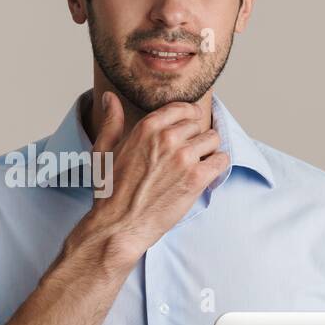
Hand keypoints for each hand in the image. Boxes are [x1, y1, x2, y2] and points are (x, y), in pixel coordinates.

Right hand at [75, 92, 228, 265]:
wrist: (119, 226)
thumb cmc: (110, 192)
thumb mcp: (103, 151)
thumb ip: (111, 121)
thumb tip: (110, 98)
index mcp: (147, 127)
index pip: (183, 108)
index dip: (189, 116)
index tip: (190, 126)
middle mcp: (167, 138)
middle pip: (199, 124)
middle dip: (195, 137)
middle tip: (187, 154)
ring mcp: (184, 158)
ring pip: (213, 140)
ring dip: (208, 151)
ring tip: (197, 164)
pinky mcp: (197, 178)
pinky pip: (222, 160)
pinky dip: (217, 166)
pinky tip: (206, 174)